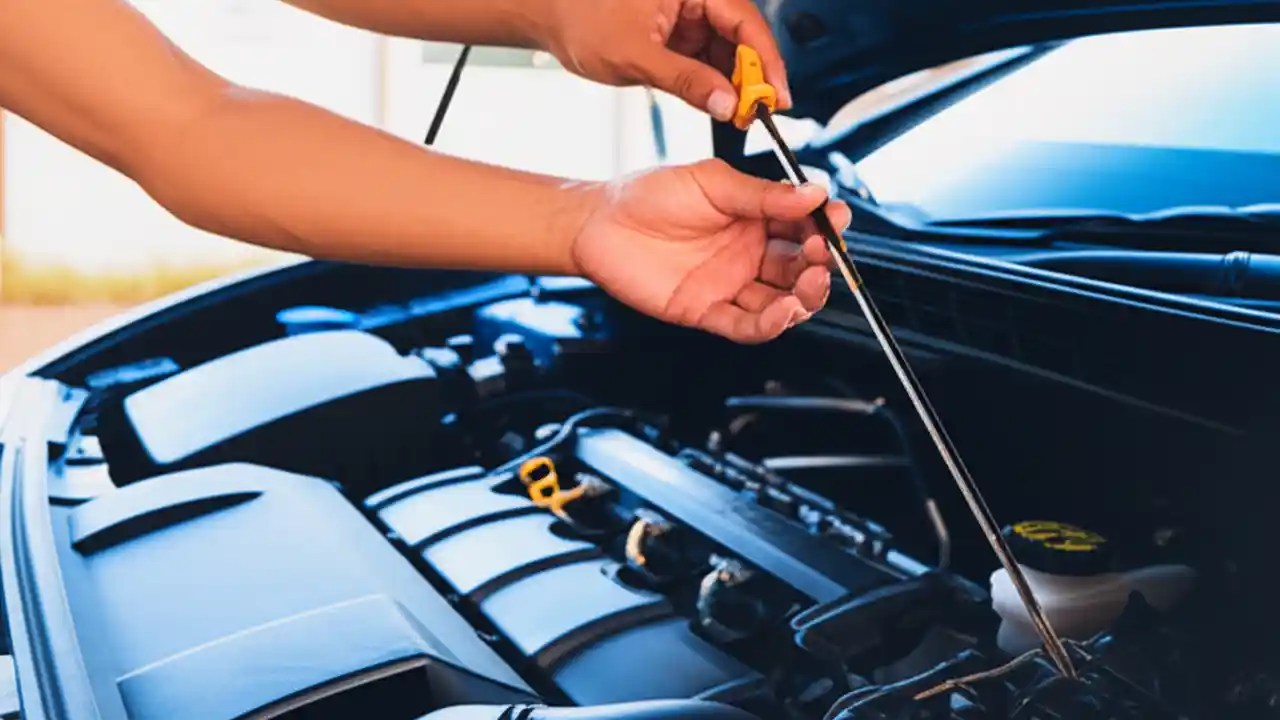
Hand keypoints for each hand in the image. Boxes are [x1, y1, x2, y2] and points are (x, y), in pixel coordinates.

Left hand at [538, 0, 790, 119]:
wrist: (547, 16)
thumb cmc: (579, 19)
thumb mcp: (635, 57)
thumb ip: (685, 81)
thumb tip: (726, 104)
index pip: (745, 20)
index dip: (767, 62)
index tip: (777, 97)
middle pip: (743, 34)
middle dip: (754, 76)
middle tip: (760, 114)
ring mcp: (689, 11)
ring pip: (729, 47)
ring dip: (737, 82)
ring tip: (740, 114)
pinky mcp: (680, 30)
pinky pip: (709, 55)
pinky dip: (716, 81)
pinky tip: (721, 104)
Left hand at [571, 159, 849, 343]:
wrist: (599, 224)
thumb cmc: (649, 195)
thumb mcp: (712, 183)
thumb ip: (762, 195)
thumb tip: (813, 193)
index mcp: (755, 218)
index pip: (803, 226)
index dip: (825, 225)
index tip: (836, 219)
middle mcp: (749, 254)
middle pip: (801, 268)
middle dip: (821, 264)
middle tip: (824, 254)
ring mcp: (730, 285)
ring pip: (782, 301)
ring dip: (804, 297)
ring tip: (810, 283)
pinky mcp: (708, 312)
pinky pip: (747, 325)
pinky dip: (770, 324)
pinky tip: (784, 312)